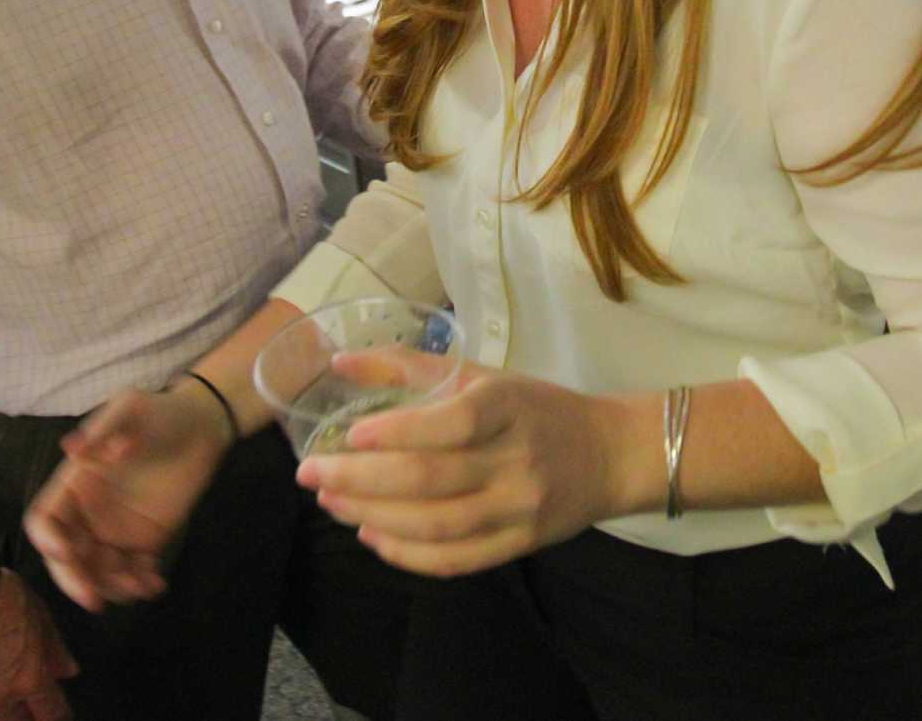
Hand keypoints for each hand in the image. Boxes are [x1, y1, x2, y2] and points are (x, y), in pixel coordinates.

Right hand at [0, 564, 76, 720]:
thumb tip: (69, 671)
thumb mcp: (41, 617)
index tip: (59, 710)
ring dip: (1, 715)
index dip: (58, 713)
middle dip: (30, 716)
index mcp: (29, 677)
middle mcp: (0, 696)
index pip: (52, 713)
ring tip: (7, 704)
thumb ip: (56, 650)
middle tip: (31, 706)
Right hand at [23, 386, 232, 611]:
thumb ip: (103, 430)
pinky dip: (139, 584)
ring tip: (141, 586)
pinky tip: (155, 584)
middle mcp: (89, 514)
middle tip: (95, 598)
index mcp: (74, 485)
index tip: (67, 552)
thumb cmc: (162, 412)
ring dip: (112, 588)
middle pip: (66, 558)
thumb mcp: (130, 409)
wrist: (205, 425)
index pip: (45, 520)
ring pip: (99, 572)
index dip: (48, 540)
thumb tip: (71, 448)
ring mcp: (115, 531)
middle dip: (76, 580)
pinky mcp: (145, 541)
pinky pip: (133, 572)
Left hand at [297, 357, 649, 579]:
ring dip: (374, 516)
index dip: (399, 432)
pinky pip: (455, 560)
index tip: (349, 434)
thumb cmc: (536, 407)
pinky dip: (407, 554)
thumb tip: (339, 361)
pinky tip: (372, 536)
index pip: (453, 424)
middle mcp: (516, 460)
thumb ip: (412, 366)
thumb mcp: (485, 376)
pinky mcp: (519, 545)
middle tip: (311, 473)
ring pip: (436, 525)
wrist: (611, 454)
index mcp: (509, 407)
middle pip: (431, 480)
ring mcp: (519, 509)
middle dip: (361, 480)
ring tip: (331, 502)